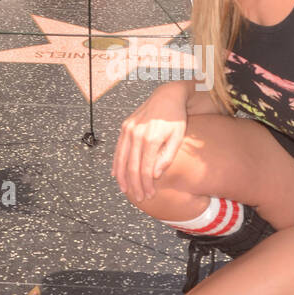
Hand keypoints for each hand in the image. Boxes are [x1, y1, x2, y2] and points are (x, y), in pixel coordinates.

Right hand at [111, 82, 188, 201]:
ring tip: (125, 190)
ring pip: (122, 159)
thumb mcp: (178, 137)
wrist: (167, 96)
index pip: (145, 169)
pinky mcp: (125, 126)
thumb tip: (154, 174)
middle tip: (139, 198)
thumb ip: (167, 157)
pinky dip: (116, 163)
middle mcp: (137, 134)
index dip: (146, 184)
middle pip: (132, 166)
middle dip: (135, 185)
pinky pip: (118, 148)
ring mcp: (129, 129)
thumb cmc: (176, 118)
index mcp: (151, 139)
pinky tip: (115, 174)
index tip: (150, 195)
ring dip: (122, 177)